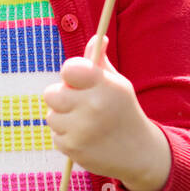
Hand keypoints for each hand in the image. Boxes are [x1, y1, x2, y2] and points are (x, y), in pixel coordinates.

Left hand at [43, 35, 167, 188]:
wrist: (139, 153)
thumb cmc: (123, 110)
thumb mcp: (117, 84)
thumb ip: (100, 61)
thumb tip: (97, 37)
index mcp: (105, 86)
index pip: (69, 69)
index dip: (69, 73)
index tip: (76, 79)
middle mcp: (93, 107)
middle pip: (51, 93)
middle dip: (61, 96)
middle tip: (77, 102)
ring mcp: (82, 130)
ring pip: (51, 116)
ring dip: (63, 118)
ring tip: (84, 122)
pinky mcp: (74, 150)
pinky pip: (55, 135)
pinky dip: (66, 136)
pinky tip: (84, 137)